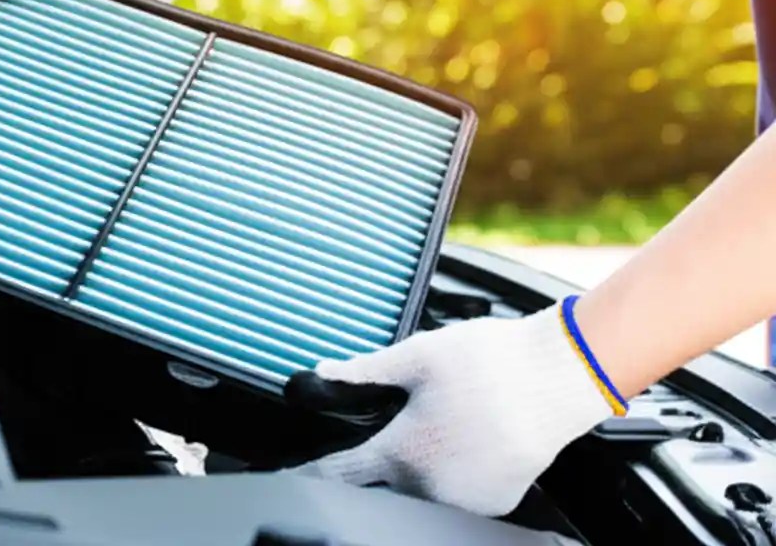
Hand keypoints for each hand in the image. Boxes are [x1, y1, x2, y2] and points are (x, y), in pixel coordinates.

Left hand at [285, 303, 618, 516]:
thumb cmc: (492, 364)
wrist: (559, 377)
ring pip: (420, 493)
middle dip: (379, 460)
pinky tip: (464, 443)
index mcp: (400, 454)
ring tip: (441, 427)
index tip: (303, 470)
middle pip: (382, 484)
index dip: (316, 469)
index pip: (339, 475)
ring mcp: (464, 502)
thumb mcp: (417, 356)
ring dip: (417, 469)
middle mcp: (429, 488)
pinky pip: (457, 497)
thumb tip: (323, 373)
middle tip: (402, 422)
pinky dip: (452, 477)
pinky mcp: (495, 504)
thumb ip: (364, 370)